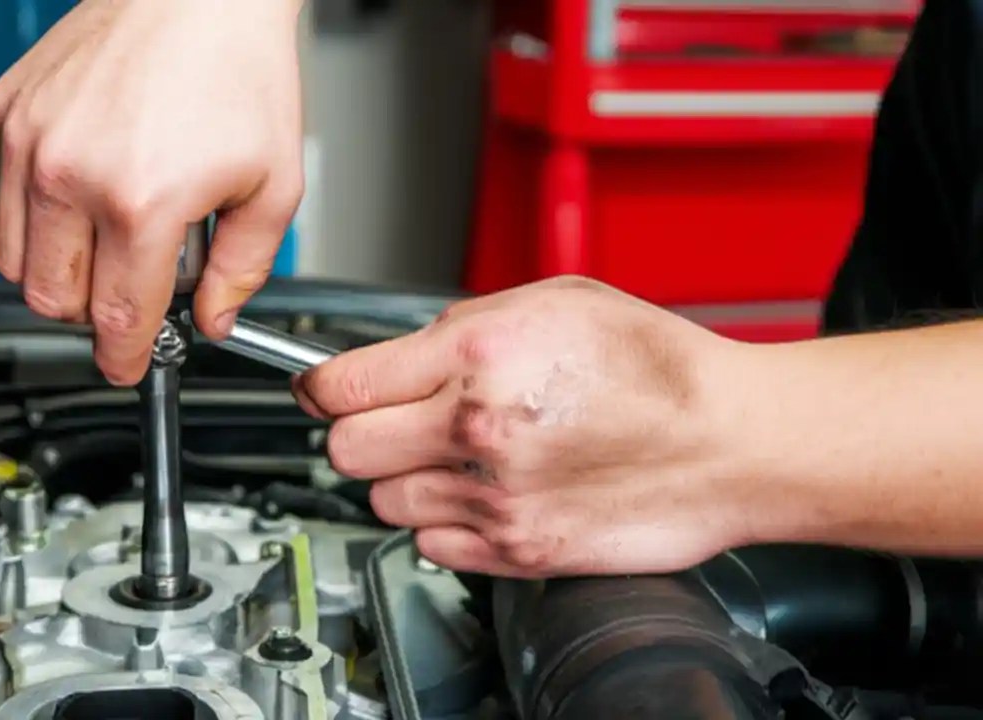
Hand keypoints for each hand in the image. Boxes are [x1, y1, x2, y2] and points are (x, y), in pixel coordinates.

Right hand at [0, 0, 304, 383]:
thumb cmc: (237, 68)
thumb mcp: (274, 184)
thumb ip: (244, 270)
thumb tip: (215, 318)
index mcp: (139, 201)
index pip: (116, 317)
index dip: (126, 355)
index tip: (128, 364)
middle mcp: (70, 174)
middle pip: (52, 300)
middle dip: (92, 316)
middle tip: (128, 295)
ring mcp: (28, 142)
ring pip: (13, 259)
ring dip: (55, 272)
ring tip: (107, 242)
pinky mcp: (5, 112)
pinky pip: (0, 198)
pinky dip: (33, 214)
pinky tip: (82, 190)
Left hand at [295, 277, 754, 577]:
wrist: (733, 441)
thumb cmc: (656, 366)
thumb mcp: (555, 301)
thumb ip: (461, 326)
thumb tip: (399, 356)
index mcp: (478, 350)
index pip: (341, 384)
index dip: (320, 387)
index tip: (321, 391)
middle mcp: (477, 424)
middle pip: (344, 449)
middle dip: (357, 433)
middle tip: (392, 423)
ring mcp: (495, 494)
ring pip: (382, 501)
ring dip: (405, 480)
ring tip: (457, 458)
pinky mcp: (517, 548)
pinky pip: (431, 545)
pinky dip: (444, 524)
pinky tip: (485, 494)